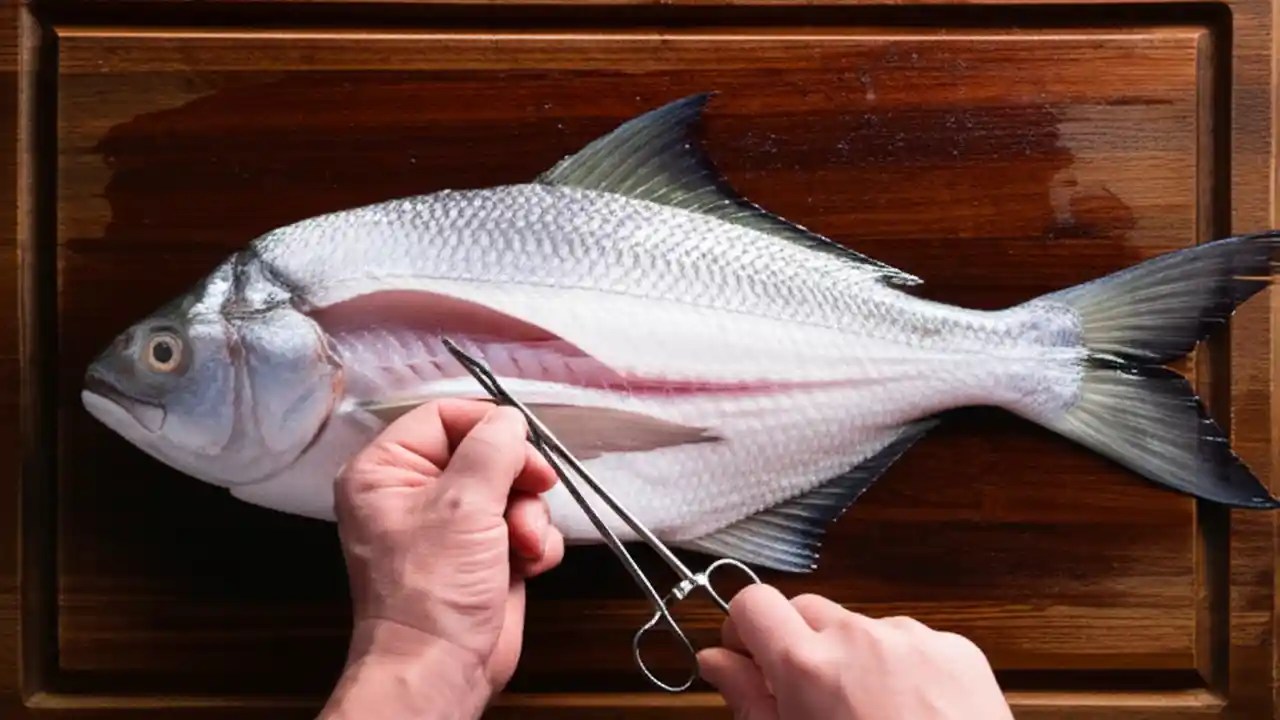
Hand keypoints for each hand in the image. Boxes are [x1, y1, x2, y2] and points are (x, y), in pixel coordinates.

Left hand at [320, 399, 564, 719]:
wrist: (441, 668)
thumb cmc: (432, 590)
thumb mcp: (462, 505)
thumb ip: (491, 449)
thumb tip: (510, 420)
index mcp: (386, 470)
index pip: (443, 417)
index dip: (487, 425)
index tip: (521, 442)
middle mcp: (416, 493)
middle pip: (486, 452)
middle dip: (517, 478)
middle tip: (534, 491)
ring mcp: (453, 526)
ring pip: (513, 489)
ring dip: (529, 515)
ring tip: (521, 546)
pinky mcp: (484, 554)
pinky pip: (523, 525)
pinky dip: (534, 542)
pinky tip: (528, 565)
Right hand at [697, 585, 1013, 719]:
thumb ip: (748, 701)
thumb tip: (717, 662)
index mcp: (808, 667)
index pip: (752, 602)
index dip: (743, 628)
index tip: (749, 656)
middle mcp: (859, 638)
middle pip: (805, 609)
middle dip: (797, 644)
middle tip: (806, 697)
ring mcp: (914, 638)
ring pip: (860, 626)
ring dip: (853, 657)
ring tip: (871, 716)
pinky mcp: (958, 649)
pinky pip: (912, 642)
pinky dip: (903, 668)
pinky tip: (911, 715)